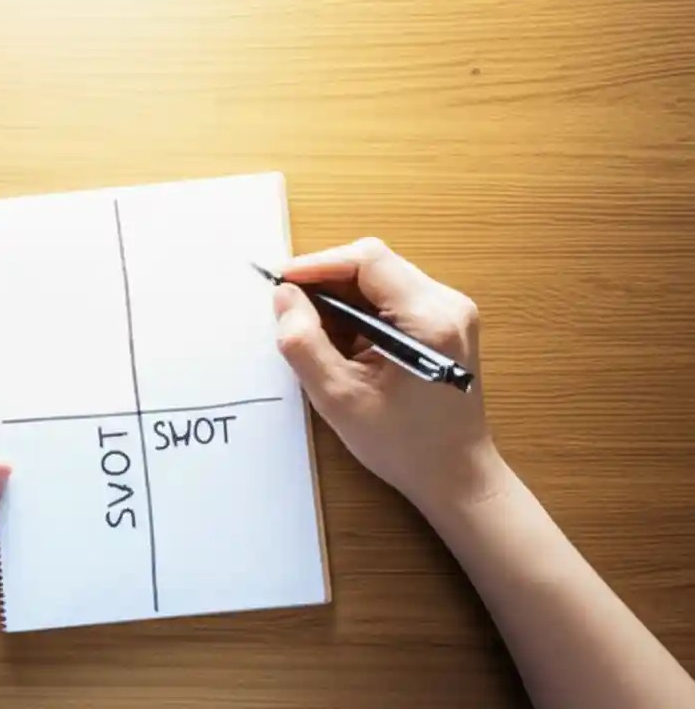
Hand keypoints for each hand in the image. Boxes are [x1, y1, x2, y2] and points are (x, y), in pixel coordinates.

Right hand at [273, 238, 506, 510]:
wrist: (456, 475)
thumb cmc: (404, 445)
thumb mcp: (339, 398)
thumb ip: (304, 344)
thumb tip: (284, 297)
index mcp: (429, 320)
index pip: (368, 260)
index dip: (318, 264)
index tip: (281, 283)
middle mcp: (448, 304)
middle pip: (375, 265)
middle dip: (327, 281)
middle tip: (291, 309)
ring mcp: (451, 311)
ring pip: (381, 279)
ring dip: (342, 297)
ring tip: (316, 332)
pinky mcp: (445, 322)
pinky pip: (393, 297)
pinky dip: (360, 311)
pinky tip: (344, 342)